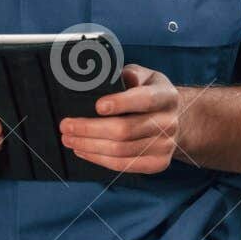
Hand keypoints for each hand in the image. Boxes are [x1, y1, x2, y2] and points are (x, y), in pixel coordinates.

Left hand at [59, 65, 178, 173]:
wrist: (174, 119)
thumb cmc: (149, 93)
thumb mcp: (144, 76)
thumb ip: (128, 74)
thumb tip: (106, 76)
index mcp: (166, 96)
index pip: (144, 100)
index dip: (121, 103)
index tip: (97, 106)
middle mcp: (169, 122)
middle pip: (125, 130)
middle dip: (90, 129)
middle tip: (66, 126)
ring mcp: (166, 145)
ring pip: (120, 151)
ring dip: (89, 146)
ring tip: (69, 139)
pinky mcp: (158, 163)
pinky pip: (123, 165)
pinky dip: (99, 159)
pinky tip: (84, 151)